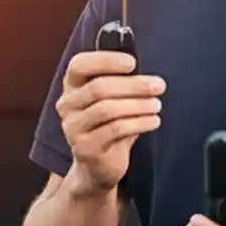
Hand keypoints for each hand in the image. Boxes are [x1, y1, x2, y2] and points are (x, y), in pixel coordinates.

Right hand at [56, 50, 164, 195]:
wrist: (98, 165)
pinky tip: (154, 121)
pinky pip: (115, 130)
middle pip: (99, 88)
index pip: (80, 65)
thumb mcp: (113, 99)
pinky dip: (139, 122)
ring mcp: (73, 128)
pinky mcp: (85, 148)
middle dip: (133, 85)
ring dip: (138, 104)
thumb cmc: (110, 124)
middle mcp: (67, 105)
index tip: (132, 63)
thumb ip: (121, 81)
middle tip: (159, 85)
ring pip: (108, 109)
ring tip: (157, 105)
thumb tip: (144, 70)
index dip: (106, 60)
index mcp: (72, 86)